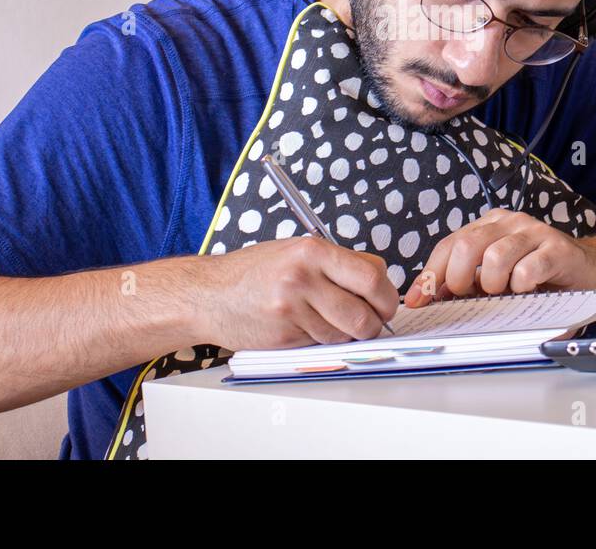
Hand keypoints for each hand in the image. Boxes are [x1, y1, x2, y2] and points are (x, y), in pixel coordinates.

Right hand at [200, 237, 399, 348]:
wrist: (209, 294)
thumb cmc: (254, 271)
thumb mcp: (296, 250)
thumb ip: (338, 262)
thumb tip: (379, 278)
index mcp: (312, 250)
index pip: (372, 276)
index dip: (386, 295)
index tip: (385, 302)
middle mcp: (303, 278)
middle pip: (364, 314)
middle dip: (374, 323)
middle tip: (370, 321)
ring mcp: (292, 309)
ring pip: (344, 334)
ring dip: (346, 334)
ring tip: (329, 319)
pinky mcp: (283, 335)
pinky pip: (320, 344)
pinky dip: (321, 340)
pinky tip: (306, 325)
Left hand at [403, 209, 595, 307]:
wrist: (594, 271)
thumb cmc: (543, 277)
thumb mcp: (500, 277)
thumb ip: (470, 282)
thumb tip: (431, 299)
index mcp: (490, 226)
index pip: (448, 244)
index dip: (430, 275)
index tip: (418, 300)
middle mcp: (509, 223)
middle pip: (466, 246)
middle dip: (459, 280)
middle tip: (472, 296)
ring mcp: (534, 233)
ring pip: (494, 257)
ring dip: (493, 285)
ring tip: (506, 293)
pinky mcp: (557, 249)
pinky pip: (527, 269)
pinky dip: (521, 287)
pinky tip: (530, 290)